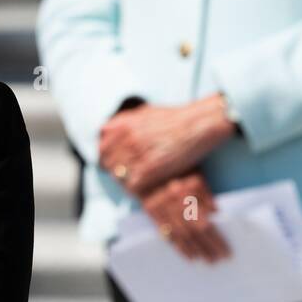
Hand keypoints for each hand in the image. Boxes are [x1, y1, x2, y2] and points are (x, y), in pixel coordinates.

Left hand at [99, 94, 236, 196]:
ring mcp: (134, 154)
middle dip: (115, 171)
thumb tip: (109, 132)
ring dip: (126, 181)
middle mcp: (124, 139)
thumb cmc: (177, 119)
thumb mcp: (143, 112)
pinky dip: (137, 189)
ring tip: (138, 183)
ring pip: (119, 176)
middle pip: (108, 163)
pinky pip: (132, 186)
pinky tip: (146, 188)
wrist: (199, 124)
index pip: (102, 148)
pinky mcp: (147, 170)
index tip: (112, 165)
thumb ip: (124, 122)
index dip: (107, 158)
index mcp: (121, 125)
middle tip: (126, 177)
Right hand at [139, 171, 230, 261]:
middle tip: (217, 260)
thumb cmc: (179, 168)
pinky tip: (188, 255)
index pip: (204, 223)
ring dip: (193, 249)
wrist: (148, 164)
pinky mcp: (150, 210)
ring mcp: (159, 206)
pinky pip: (165, 232)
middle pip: (192, 232)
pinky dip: (178, 245)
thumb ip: (206, 194)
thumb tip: (216, 214)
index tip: (226, 252)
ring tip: (205, 259)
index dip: (215, 240)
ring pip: (179, 234)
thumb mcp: (196, 176)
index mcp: (186, 192)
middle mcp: (171, 201)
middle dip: (206, 247)